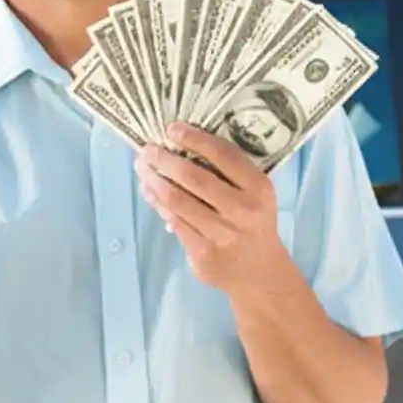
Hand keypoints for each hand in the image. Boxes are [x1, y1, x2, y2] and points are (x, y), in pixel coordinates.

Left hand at [135, 122, 284, 294]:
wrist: (260, 273)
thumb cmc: (253, 222)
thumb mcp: (255, 194)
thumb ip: (229, 173)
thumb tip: (182, 147)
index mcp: (259, 188)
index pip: (224, 156)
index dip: (196, 139)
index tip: (172, 129)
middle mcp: (242, 210)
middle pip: (194, 178)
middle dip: (165, 160)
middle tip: (147, 149)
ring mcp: (222, 234)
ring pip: (178, 201)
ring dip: (154, 180)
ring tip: (142, 167)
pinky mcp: (204, 253)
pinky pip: (174, 222)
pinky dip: (158, 203)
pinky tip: (149, 191)